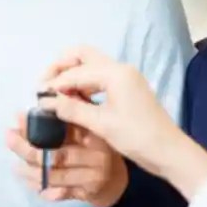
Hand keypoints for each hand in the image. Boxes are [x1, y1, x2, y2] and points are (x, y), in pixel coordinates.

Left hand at [6, 115, 128, 206]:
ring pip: (54, 175)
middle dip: (27, 148)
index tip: (19, 118)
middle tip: (10, 139)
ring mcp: (92, 175)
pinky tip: (31, 184)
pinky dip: (44, 189)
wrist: (120, 183)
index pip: (64, 127)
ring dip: (31, 172)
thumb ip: (67, 119)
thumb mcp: (89, 130)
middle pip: (55, 153)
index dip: (39, 123)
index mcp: (95, 133)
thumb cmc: (99, 151)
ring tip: (16, 167)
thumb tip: (35, 106)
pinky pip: (61, 192)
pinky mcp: (88, 192)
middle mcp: (96, 154)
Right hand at [39, 46, 206, 197]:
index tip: (38, 97)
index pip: (75, 71)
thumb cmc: (137, 137)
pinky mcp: (126, 89)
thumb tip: (46, 102)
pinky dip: (83, 85)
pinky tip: (73, 102)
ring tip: (56, 96)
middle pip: (82, 55)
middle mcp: (120, 69)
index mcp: (115, 73)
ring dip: (71, 76)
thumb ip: (72, 110)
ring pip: (90, 66)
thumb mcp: (101, 124)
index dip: (54, 83)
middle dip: (61, 67)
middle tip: (45, 86)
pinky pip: (99, 79)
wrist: (169, 152)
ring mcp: (125, 78)